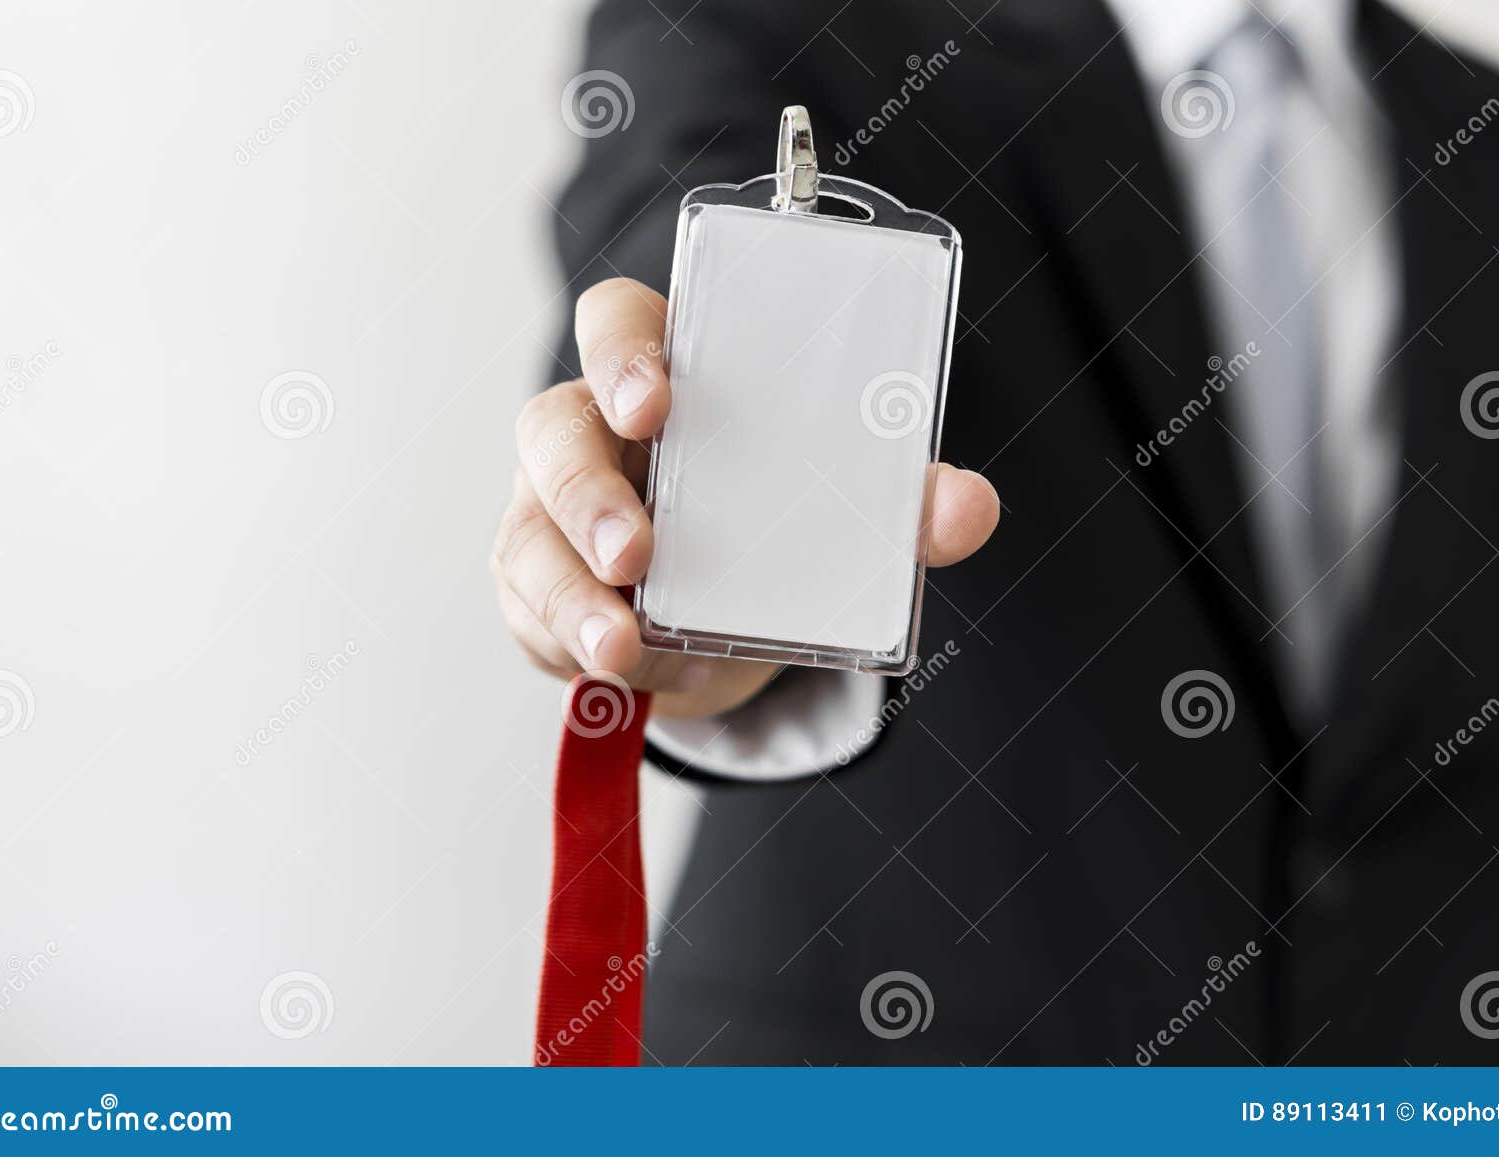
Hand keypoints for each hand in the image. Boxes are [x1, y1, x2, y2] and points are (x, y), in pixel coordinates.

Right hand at [495, 277, 1001, 718]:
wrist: (724, 623)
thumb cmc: (770, 526)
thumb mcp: (840, 511)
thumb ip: (901, 505)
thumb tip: (968, 507)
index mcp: (664, 376)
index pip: (616, 323)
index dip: (623, 352)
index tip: (658, 402)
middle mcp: (592, 434)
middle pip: (554, 430)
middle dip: (587, 493)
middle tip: (637, 553)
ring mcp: (552, 513)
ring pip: (530, 537)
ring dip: (571, 596)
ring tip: (623, 646)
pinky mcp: (538, 592)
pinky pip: (535, 618)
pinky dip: (579, 651)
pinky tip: (634, 670)